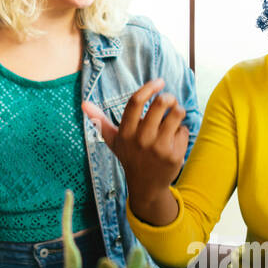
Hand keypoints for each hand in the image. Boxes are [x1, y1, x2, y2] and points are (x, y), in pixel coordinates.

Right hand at [82, 78, 188, 220]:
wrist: (146, 186)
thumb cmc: (130, 156)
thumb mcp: (113, 140)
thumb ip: (100, 120)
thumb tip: (83, 104)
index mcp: (125, 132)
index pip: (135, 101)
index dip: (149, 88)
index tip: (159, 81)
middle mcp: (141, 139)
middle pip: (160, 104)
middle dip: (168, 97)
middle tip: (169, 100)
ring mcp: (158, 148)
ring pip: (177, 114)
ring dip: (178, 111)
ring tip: (174, 115)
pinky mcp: (174, 155)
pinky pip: (184, 130)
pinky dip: (182, 130)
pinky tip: (175, 139)